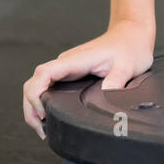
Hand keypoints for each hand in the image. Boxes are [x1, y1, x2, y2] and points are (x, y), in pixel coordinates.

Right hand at [22, 20, 154, 139]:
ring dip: (35, 106)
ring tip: (44, 128)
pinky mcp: (71, 73)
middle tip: (42, 130)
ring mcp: (67, 68)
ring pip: (39, 86)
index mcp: (76, 60)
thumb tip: (105, 97)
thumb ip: (116, 81)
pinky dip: (44, 102)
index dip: (36, 94)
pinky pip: (49, 87)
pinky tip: (50, 117)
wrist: (133, 34)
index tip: (43, 113)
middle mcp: (67, 63)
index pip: (44, 73)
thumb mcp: (128, 66)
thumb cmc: (130, 47)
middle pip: (34, 83)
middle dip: (31, 107)